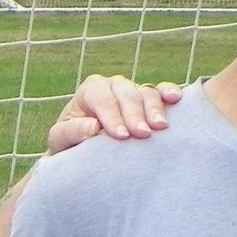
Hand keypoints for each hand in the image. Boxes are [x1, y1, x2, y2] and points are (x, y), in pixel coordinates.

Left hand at [46, 76, 182, 152]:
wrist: (84, 150)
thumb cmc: (70, 144)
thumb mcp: (60, 140)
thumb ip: (71, 132)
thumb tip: (92, 127)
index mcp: (89, 90)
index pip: (101, 98)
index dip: (112, 116)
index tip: (121, 136)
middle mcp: (113, 86)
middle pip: (126, 94)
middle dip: (134, 114)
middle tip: (142, 135)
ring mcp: (133, 90)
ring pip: (146, 92)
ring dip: (154, 108)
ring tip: (160, 127)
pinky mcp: (150, 99)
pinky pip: (161, 91)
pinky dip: (169, 92)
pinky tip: (175, 99)